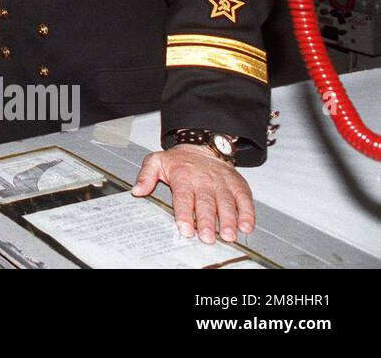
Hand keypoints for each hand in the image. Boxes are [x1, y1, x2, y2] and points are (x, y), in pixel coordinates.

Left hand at [132, 144, 254, 242]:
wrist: (203, 146)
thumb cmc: (180, 160)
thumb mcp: (156, 161)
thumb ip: (146, 176)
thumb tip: (136, 190)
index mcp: (184, 178)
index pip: (183, 198)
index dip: (185, 215)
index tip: (185, 229)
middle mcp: (204, 181)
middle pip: (206, 204)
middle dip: (208, 222)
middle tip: (208, 237)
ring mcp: (222, 183)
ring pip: (226, 203)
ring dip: (229, 220)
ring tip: (228, 235)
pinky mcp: (238, 185)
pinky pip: (244, 199)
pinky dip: (247, 213)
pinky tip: (246, 225)